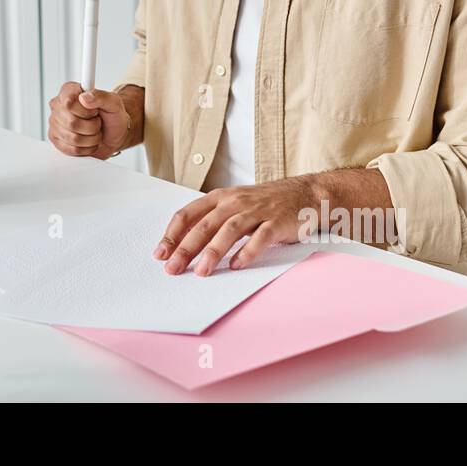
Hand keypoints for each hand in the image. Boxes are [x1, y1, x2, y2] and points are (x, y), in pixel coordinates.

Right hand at [47, 82, 128, 159]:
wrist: (114, 133)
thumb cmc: (112, 116)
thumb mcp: (113, 102)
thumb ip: (101, 96)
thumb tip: (84, 97)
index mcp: (69, 91)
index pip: (69, 103)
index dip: (85, 111)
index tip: (95, 111)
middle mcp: (59, 106)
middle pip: (72, 123)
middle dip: (92, 126)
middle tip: (97, 122)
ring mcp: (55, 123)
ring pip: (73, 138)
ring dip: (91, 138)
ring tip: (95, 132)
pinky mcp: (56, 140)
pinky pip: (71, 150)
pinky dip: (86, 148)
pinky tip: (89, 141)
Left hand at [153, 181, 315, 275]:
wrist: (306, 194)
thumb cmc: (266, 203)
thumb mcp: (234, 204)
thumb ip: (211, 220)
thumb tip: (182, 244)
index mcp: (220, 197)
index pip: (188, 214)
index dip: (172, 234)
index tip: (160, 253)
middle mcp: (235, 201)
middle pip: (205, 224)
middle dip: (186, 248)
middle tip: (173, 268)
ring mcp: (257, 211)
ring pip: (229, 230)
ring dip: (214, 252)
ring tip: (202, 272)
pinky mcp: (277, 222)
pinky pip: (260, 238)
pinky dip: (248, 251)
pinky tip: (237, 265)